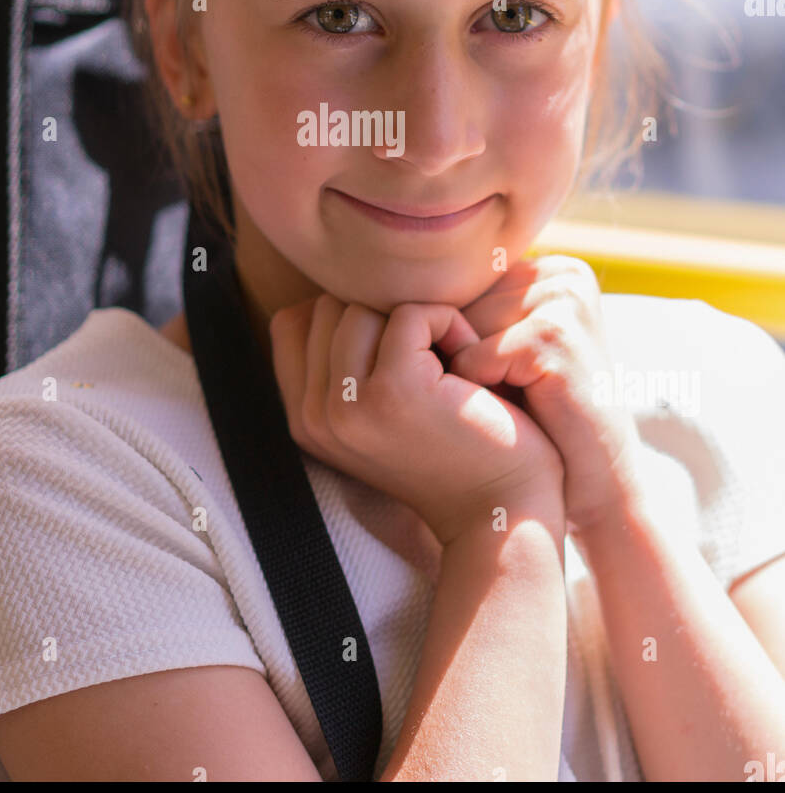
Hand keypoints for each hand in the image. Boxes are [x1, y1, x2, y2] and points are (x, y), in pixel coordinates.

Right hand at [270, 294, 564, 546]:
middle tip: (428, 363)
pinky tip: (466, 370)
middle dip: (383, 316)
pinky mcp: (394, 390)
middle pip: (330, 306)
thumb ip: (340, 361)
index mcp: (301, 418)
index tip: (394, 355)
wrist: (499, 511)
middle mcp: (312, 414)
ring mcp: (348, 404)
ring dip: (418, 320)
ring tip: (447, 367)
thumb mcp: (375, 409)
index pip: (293, 321)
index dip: (349, 318)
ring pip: (365, 305)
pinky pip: (412, 313)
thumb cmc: (451, 449)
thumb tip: (336, 281)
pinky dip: (448, 326)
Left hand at [449, 256, 646, 534]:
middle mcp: (564, 275)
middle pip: (463, 303)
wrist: (588, 481)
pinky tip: (509, 412)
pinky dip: (477, 392)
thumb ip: (478, 310)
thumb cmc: (538, 418)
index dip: (458, 336)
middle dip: (460, 352)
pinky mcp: (553, 335)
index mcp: (556, 269)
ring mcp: (563, 301)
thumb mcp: (510, 349)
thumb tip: (392, 294)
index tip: (484, 373)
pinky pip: (474, 357)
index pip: (468, 286)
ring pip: (463, 327)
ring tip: (505, 401)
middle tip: (494, 391)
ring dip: (467, 374)